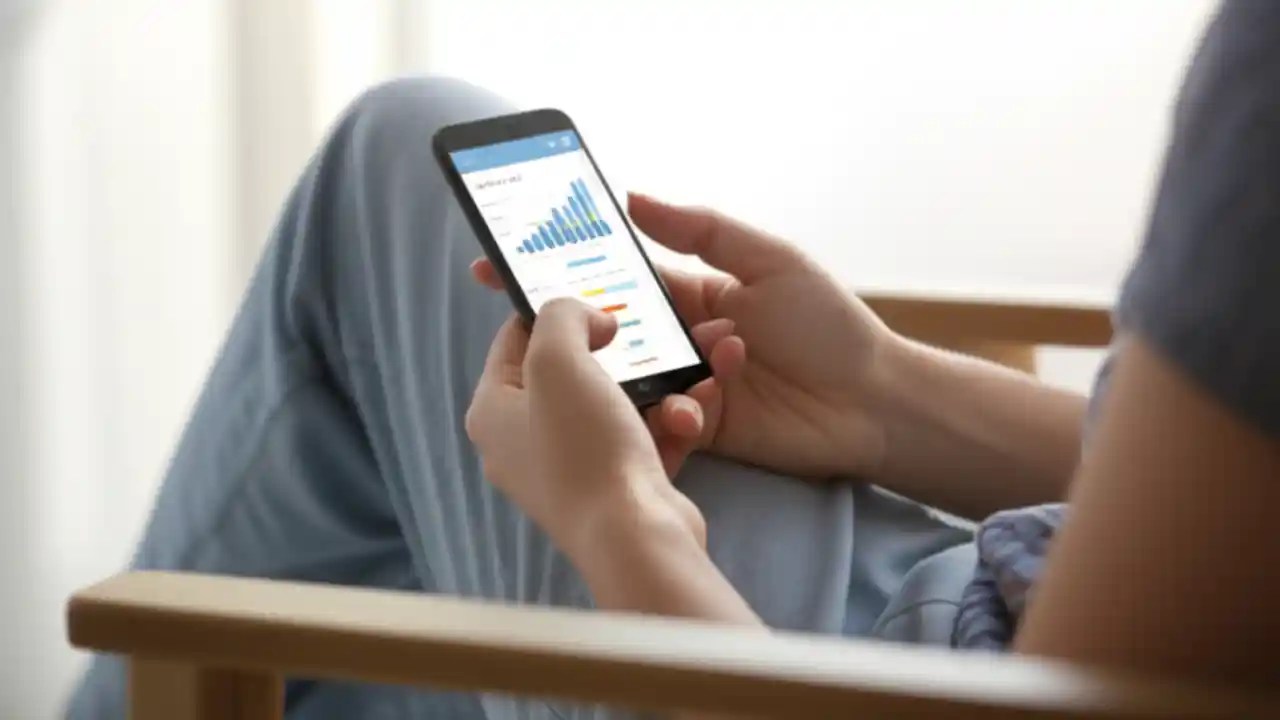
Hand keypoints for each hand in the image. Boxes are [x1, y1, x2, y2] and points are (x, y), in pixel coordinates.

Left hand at [465, 300, 708, 559]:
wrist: (635, 538)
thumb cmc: (585, 449)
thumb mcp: (558, 359)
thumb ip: (562, 317)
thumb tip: (591, 319)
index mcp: (492, 412)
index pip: (516, 339)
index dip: (558, 312)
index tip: (601, 300)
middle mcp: (523, 442)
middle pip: (574, 371)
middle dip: (624, 352)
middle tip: (653, 335)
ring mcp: (570, 469)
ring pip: (618, 404)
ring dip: (659, 389)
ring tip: (690, 383)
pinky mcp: (615, 488)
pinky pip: (644, 438)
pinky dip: (670, 425)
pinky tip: (690, 419)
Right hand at [475, 194, 896, 479]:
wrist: (873, 403)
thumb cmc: (828, 324)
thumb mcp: (768, 260)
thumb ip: (701, 230)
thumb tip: (631, 196)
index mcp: (689, 291)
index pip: (611, 274)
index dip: (559, 266)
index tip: (497, 258)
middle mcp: (677, 338)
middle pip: (609, 330)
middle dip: (575, 327)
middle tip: (542, 324)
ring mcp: (683, 385)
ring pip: (629, 379)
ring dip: (641, 372)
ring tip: (688, 360)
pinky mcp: (695, 428)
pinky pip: (662, 417)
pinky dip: (680, 408)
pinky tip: (712, 397)